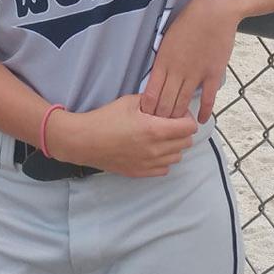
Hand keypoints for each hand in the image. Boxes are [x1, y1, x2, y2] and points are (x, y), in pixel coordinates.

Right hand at [47, 95, 196, 176]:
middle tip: (170, 123)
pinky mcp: (140, 172)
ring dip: (174, 146)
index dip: (186, 117)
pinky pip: (164, 169)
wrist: (84, 141)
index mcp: (154, 130)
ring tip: (161, 136)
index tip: (178, 113)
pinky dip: (164, 159)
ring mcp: (148, 163)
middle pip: (186, 142)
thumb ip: (152, 101)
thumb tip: (165, 101)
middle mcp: (155, 149)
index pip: (189, 127)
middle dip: (182, 131)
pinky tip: (153, 149)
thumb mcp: (130, 102)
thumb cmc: (105, 119)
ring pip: (177, 156)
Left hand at [141, 0, 242, 121]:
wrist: (214, 10)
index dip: (147, 111)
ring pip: (182, 104)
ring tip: (176, 128)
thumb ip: (163, 60)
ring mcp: (195, 74)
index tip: (146, 119)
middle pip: (164, 104)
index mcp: (163, 62)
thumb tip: (157, 76)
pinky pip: (207, 99)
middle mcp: (176, 71)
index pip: (150, 95)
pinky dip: (203, 111)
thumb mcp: (167, 38)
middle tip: (159, 130)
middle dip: (160, 120)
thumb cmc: (189, 20)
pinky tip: (199, 119)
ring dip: (178, 118)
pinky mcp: (212, 74)